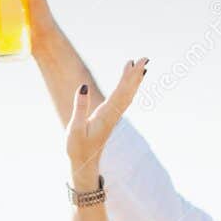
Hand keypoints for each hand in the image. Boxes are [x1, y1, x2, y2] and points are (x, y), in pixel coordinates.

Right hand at [66, 58, 146, 182]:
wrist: (84, 162)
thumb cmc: (77, 147)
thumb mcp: (75, 128)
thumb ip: (79, 107)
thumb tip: (84, 86)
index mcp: (106, 115)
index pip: (121, 92)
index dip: (129, 77)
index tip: (136, 63)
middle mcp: (112, 115)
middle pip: (128, 91)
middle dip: (136, 74)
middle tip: (145, 58)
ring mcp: (112, 116)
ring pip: (127, 95)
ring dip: (133, 80)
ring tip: (140, 65)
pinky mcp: (109, 118)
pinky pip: (122, 100)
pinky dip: (128, 88)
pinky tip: (130, 82)